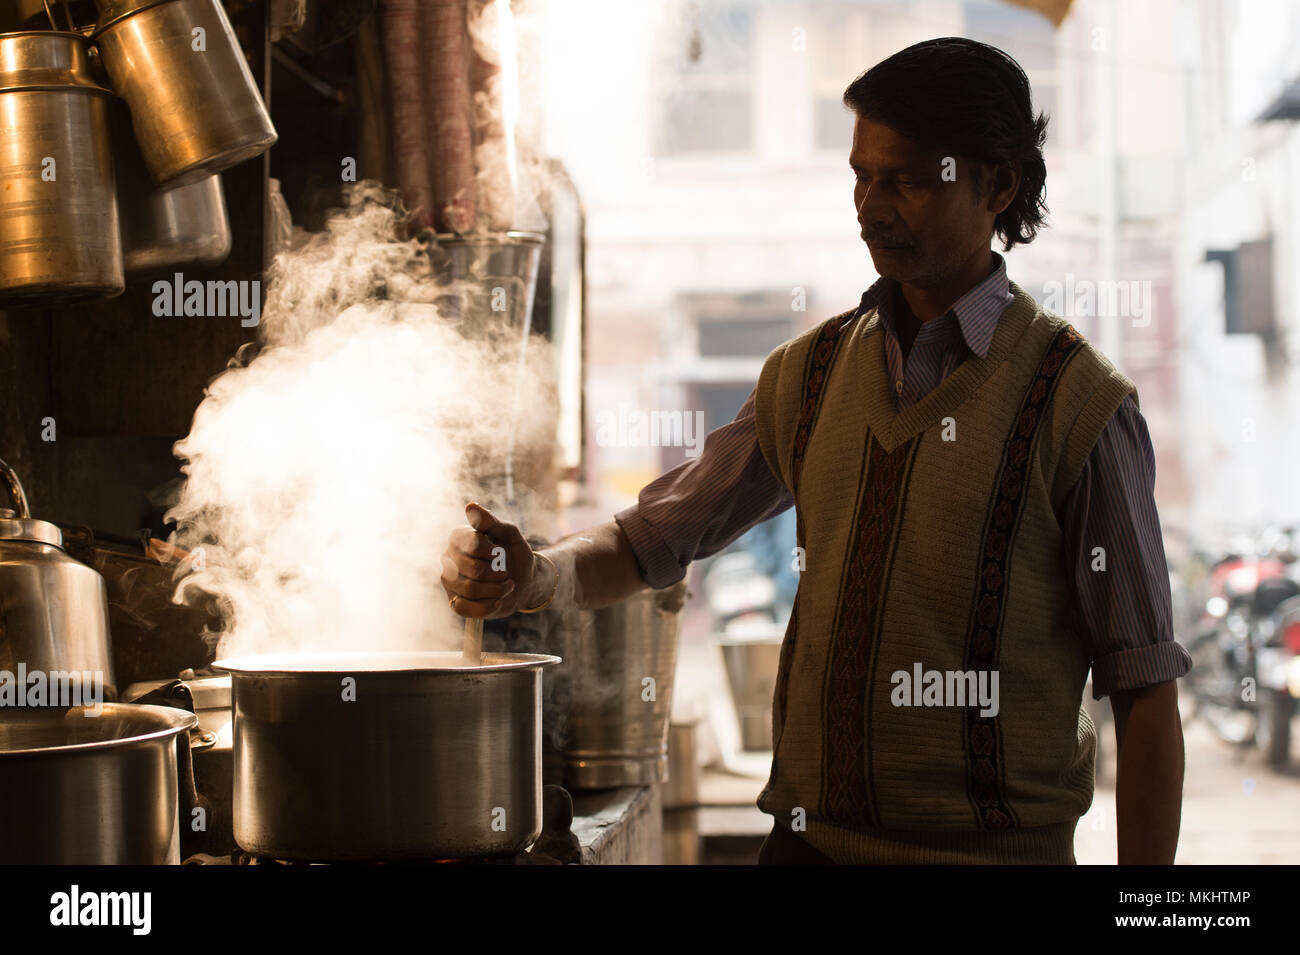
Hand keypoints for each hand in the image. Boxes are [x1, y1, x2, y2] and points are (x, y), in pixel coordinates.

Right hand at [440, 502, 535, 618]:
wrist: (523, 581)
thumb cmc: (514, 554)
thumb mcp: (509, 534)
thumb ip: (491, 521)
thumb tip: (470, 506)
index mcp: (458, 536)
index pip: (473, 544)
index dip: (494, 552)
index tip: (501, 552)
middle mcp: (448, 557)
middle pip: (474, 569)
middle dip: (499, 574)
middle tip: (505, 572)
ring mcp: (449, 581)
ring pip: (471, 589)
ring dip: (497, 590)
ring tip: (505, 586)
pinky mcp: (454, 602)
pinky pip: (464, 608)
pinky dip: (486, 607)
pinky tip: (497, 601)